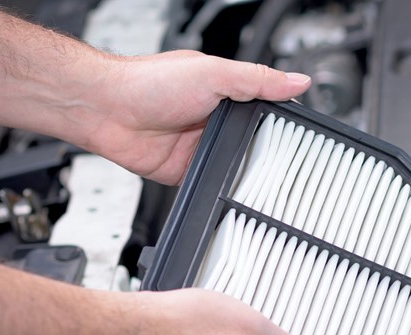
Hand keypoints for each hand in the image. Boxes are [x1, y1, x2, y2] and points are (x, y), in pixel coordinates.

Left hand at [87, 52, 310, 184]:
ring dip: (241, 167)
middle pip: (254, 140)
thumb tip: (298, 82)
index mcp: (226, 91)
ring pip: (235, 164)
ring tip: (251, 169)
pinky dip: (219, 185)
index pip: (266, 107)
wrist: (107, 110)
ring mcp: (202, 145)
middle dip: (264, 149)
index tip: (303, 132)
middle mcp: (215, 118)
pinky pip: (212, 182)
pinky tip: (225, 181)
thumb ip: (257, 79)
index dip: (284, 119)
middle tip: (281, 158)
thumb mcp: (214, 73)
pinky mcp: (188, 169)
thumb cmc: (149, 82)